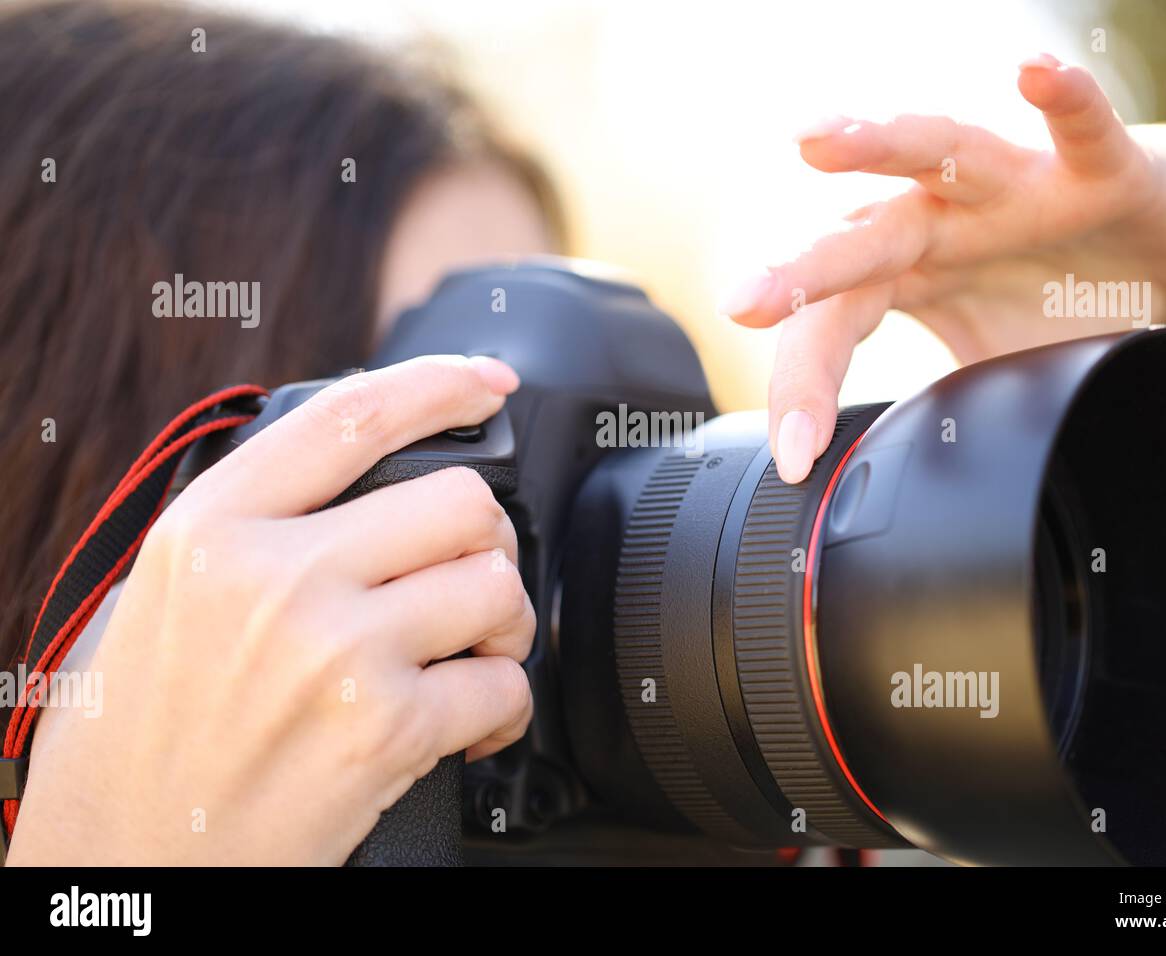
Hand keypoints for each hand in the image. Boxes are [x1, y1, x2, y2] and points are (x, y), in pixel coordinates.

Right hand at [7, 355, 535, 864]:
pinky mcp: (383, 731)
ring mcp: (335, 651)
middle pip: (458, 502)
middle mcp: (275, 578)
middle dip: (487, 540)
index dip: (440, 383)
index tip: (488, 380)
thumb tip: (344, 478)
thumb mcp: (152, 600)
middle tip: (468, 578)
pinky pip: (504, 687)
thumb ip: (242, 531)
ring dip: (503, 624)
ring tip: (468, 655)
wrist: (124, 865)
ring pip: (496, 587)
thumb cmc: (136, 740)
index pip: (351, 417)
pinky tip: (468, 724)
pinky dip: (504, 709)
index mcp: (212, 531)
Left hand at [723, 53, 1165, 481]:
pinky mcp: (1094, 167)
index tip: (799, 458)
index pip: (834, 326)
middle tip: (742, 299)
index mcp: (901, 272)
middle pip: (860, 238)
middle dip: (802, 268)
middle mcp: (940, 219)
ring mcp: (1010, 186)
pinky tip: (1031, 72)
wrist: (1157, 251)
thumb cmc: (1054, 304)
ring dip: (878, 142)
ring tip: (816, 137)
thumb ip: (936, 423)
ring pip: (937, 152)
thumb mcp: (987, 381)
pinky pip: (1079, 125)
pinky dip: (1061, 97)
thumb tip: (894, 508)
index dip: (811, 390)